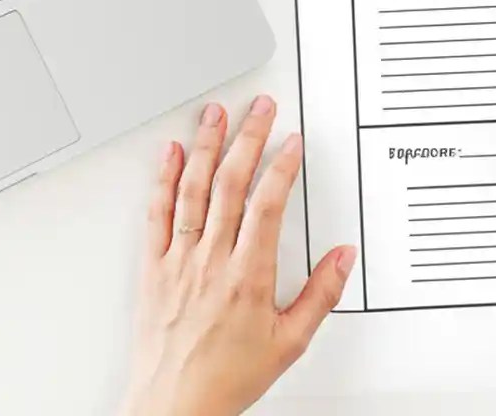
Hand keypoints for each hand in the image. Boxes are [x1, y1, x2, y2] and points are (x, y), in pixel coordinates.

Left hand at [120, 96, 356, 415]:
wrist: (173, 406)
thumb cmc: (226, 378)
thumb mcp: (289, 342)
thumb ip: (321, 295)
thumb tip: (343, 258)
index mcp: (248, 275)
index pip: (267, 204)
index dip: (281, 166)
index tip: (291, 142)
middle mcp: (210, 260)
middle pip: (231, 183)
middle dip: (248, 138)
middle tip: (260, 109)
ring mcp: (178, 261)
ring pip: (192, 189)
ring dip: (206, 146)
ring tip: (215, 114)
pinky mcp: (153, 269)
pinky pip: (157, 214)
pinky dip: (163, 180)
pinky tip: (171, 155)